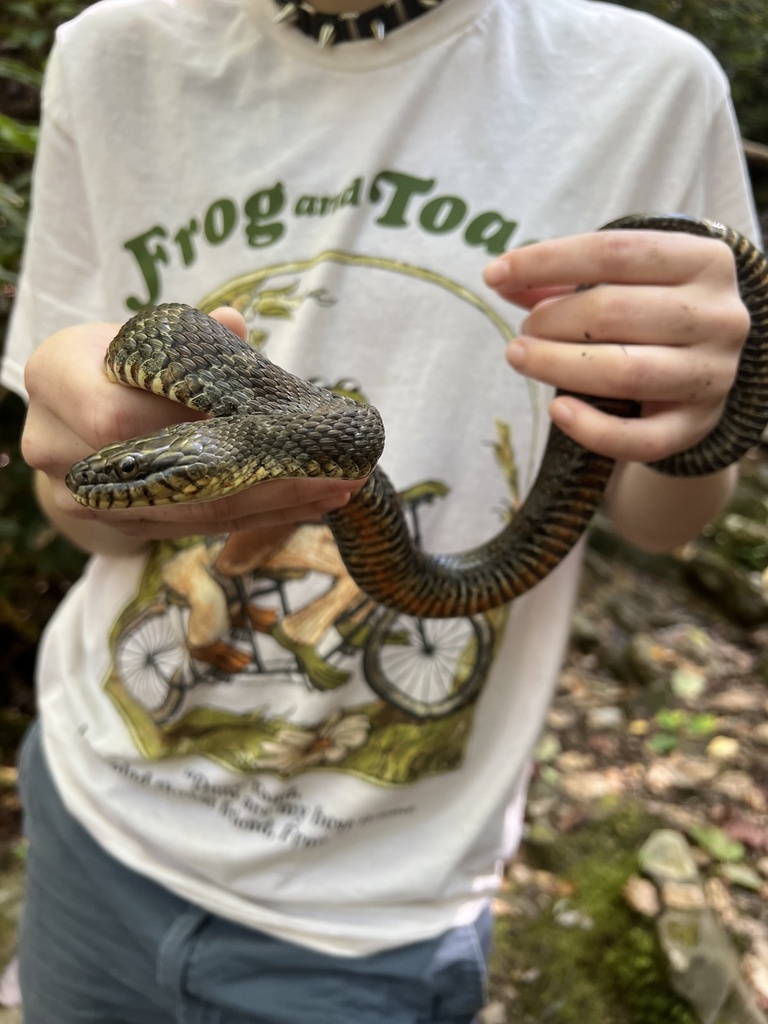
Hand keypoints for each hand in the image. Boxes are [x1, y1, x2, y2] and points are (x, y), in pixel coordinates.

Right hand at [22, 308, 361, 548]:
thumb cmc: (119, 361)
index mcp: (56, 378)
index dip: (191, 425)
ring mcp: (84, 499)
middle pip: (165, 475)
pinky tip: (305, 504)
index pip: (120, 413)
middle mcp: (58, 447)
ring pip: (188, 512)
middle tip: (334, 471)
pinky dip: (254, 516)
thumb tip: (234, 323)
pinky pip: (194, 528)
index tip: (270, 426)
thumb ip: (187, 337)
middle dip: (259, 476)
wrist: (73, 410)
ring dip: (270, 504)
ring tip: (334, 491)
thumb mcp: (142, 336)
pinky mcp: (122, 527)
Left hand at [483, 228, 750, 463]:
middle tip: (524, 331)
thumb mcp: (625, 281)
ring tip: (521, 357)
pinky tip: (557, 409)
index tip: (494, 274)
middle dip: (550, 320)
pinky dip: (591, 428)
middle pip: (613, 311)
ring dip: (556, 365)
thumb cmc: (656, 312)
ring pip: (624, 372)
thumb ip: (565, 278)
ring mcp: (712, 375)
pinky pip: (641, 439)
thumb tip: (502, 278)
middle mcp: (719, 316)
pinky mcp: (697, 427)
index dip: (546, 260)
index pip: (614, 252)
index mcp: (705, 262)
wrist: (708, 365)